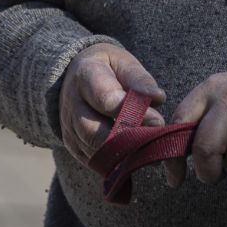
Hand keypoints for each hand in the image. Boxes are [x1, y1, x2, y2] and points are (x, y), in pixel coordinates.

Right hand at [58, 44, 166, 166]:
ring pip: (95, 151)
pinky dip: (115, 164)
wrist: (77, 77)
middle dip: (128, 142)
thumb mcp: (123, 63)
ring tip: (148, 153)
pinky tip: (134, 159)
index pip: (106, 99)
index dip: (133, 113)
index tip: (158, 121)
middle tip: (153, 143)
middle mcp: (71, 104)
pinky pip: (94, 162)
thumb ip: (139, 79)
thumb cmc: (108, 69)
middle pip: (96, 133)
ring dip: (124, 156)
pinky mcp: (72, 145)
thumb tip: (158, 98)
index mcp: (85, 76)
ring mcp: (68, 127)